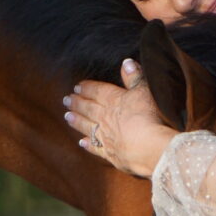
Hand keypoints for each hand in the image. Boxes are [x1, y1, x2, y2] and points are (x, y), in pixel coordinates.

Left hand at [64, 59, 173, 177]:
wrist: (148, 148)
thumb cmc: (149, 116)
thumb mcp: (144, 91)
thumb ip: (134, 77)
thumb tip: (126, 62)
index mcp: (114, 100)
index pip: (98, 91)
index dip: (87, 88)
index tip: (77, 86)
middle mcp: (106, 117)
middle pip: (89, 108)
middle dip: (77, 103)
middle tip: (66, 100)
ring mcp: (106, 136)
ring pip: (87, 126)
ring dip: (77, 121)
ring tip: (67, 116)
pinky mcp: (110, 154)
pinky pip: (96, 147)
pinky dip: (88, 144)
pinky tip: (81, 142)